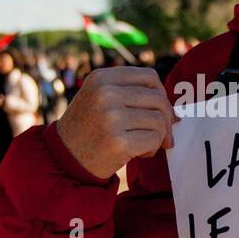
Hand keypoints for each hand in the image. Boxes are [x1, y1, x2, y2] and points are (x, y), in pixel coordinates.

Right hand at [55, 66, 177, 179]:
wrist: (63, 160)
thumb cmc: (87, 130)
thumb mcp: (99, 99)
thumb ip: (131, 95)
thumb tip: (175, 112)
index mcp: (101, 78)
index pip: (149, 76)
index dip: (161, 95)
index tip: (159, 112)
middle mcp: (105, 93)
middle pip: (158, 98)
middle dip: (165, 119)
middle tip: (160, 136)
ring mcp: (111, 117)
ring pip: (159, 120)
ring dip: (157, 136)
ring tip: (141, 145)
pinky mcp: (118, 142)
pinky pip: (155, 139)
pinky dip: (152, 149)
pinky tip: (137, 154)